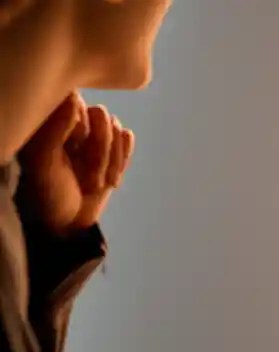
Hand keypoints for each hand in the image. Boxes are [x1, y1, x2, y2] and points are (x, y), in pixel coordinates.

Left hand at [16, 93, 133, 236]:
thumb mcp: (43, 164)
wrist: (68, 221)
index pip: (76, 102)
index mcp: (46, 119)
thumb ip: (54, 129)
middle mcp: (68, 120)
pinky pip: (127, 138)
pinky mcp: (110, 143)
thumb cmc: (48, 193)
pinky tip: (109, 178)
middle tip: (85, 177)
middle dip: (99, 152)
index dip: (79, 131)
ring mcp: (91, 131)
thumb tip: (73, 96)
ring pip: (117, 128)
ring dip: (110, 163)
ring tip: (94, 182)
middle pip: (101, 115)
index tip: (69, 154)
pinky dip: (121, 162)